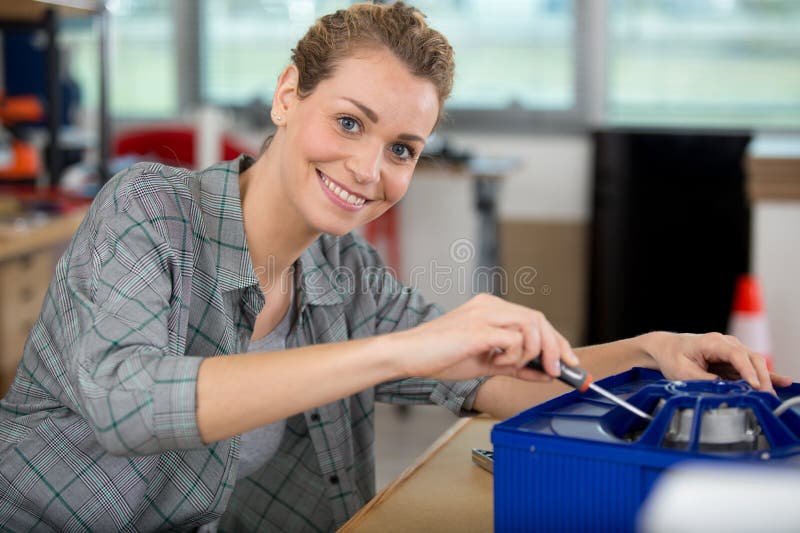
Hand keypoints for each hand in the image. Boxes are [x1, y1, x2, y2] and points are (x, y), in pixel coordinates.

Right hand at [392, 293, 578, 381]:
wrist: (407, 356)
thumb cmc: (439, 357)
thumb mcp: (485, 363)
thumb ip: (516, 366)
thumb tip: (545, 373)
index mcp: (491, 309)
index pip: (534, 319)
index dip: (557, 341)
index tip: (569, 363)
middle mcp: (490, 306)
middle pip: (538, 319)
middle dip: (556, 348)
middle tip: (561, 371)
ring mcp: (484, 315)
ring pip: (531, 326)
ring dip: (533, 353)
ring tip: (511, 367)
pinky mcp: (478, 329)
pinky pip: (513, 339)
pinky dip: (515, 356)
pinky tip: (498, 364)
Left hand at [641, 331, 792, 393]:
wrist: (666, 348)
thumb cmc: (673, 356)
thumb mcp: (682, 371)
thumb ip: (703, 379)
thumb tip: (723, 388)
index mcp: (712, 342)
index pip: (736, 355)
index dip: (746, 370)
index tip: (754, 385)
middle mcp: (726, 343)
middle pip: (751, 358)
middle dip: (761, 377)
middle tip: (765, 395)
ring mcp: (731, 350)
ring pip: (754, 363)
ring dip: (764, 379)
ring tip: (772, 394)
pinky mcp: (733, 360)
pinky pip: (751, 367)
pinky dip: (765, 375)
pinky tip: (782, 381)